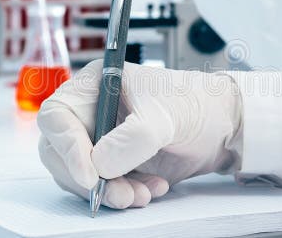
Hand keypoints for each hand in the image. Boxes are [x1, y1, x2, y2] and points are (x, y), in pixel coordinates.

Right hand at [37, 60, 242, 208]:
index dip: (67, 147)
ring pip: (83, 176)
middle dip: (90, 179)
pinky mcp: (117, 165)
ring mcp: (102, 141)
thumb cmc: (195, 103)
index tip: (91, 175)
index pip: (58, 116)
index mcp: (95, 86)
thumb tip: (100, 165)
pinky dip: (126, 194)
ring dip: (111, 192)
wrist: (223, 126)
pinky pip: (106, 187)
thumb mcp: (165, 116)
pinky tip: (154, 188)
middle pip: (61, 152)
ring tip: (143, 193)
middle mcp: (92, 113)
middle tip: (120, 194)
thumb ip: (132, 138)